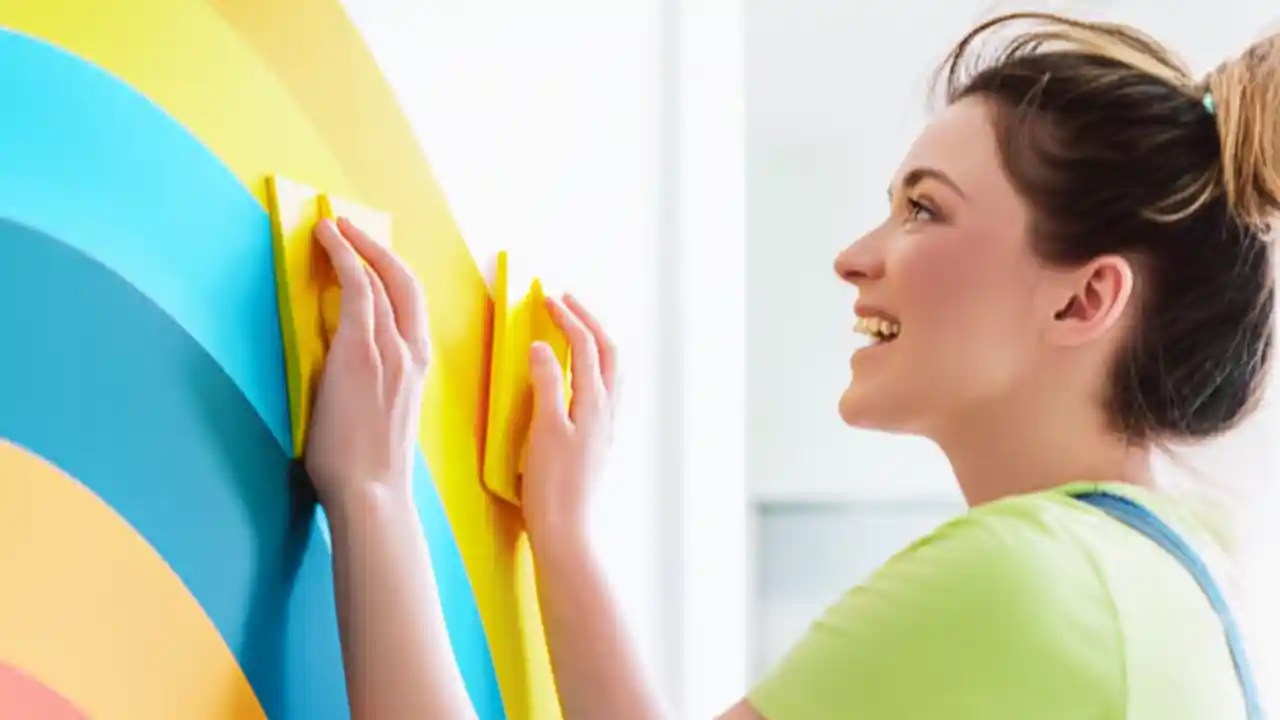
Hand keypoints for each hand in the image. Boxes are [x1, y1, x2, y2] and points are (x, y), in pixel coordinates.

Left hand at [304, 217, 431, 509]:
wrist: (371, 494)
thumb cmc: (369, 471)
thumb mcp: (379, 417)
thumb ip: (370, 384)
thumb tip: (344, 367)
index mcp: (418, 370)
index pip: (409, 308)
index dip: (389, 273)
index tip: (370, 256)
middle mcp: (412, 354)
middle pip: (402, 284)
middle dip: (377, 248)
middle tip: (350, 227)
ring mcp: (390, 351)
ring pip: (379, 281)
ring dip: (356, 246)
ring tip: (332, 227)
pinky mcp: (361, 352)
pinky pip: (357, 290)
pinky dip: (344, 257)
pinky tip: (327, 239)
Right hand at [522, 294, 617, 545]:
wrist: (565, 530)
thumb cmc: (553, 486)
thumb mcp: (544, 430)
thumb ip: (546, 385)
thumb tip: (542, 347)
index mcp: (595, 403)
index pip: (586, 346)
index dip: (567, 318)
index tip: (548, 299)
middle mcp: (607, 411)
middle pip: (608, 352)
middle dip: (589, 321)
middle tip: (566, 302)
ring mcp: (604, 426)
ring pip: (610, 371)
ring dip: (594, 343)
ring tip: (574, 329)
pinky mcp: (596, 441)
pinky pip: (603, 391)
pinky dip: (591, 369)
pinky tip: (576, 377)